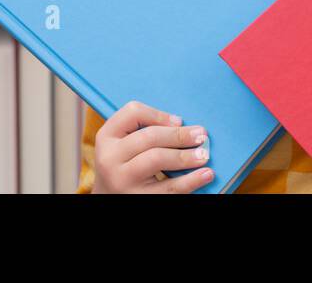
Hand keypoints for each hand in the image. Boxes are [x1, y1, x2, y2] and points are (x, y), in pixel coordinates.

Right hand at [92, 100, 211, 193]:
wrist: (108, 198)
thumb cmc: (122, 165)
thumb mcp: (122, 143)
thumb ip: (142, 130)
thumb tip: (180, 126)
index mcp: (106, 136)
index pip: (132, 112)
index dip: (159, 114)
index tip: (179, 121)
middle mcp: (109, 157)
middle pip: (149, 137)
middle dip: (179, 135)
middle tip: (201, 136)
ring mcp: (122, 180)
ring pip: (157, 159)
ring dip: (186, 156)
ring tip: (204, 155)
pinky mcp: (137, 199)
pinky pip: (168, 188)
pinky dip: (191, 181)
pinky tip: (205, 174)